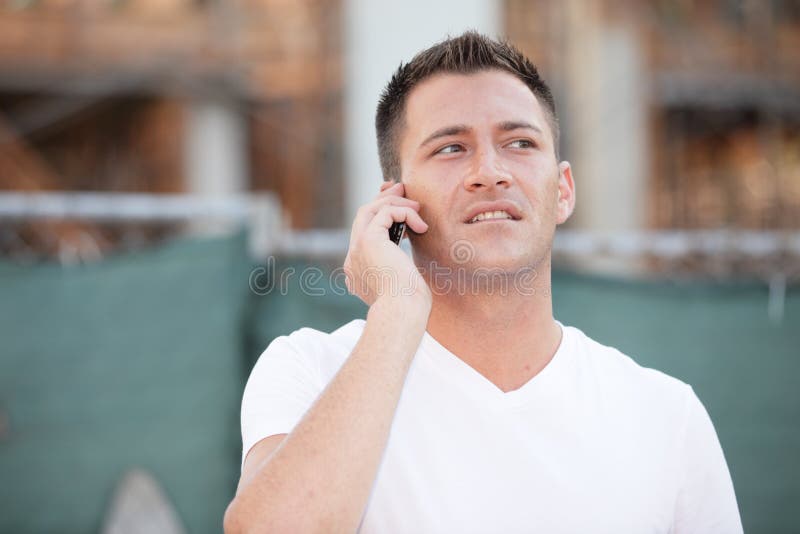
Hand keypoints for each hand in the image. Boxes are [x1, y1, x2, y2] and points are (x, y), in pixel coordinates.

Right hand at [343, 182, 429, 305]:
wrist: (401, 314)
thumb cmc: (409, 308)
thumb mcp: (403, 286)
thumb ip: (399, 272)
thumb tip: (408, 265)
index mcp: (358, 270)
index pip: (364, 234)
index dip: (380, 217)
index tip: (400, 209)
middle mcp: (353, 258)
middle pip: (362, 217)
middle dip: (383, 200)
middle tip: (402, 189)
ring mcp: (357, 249)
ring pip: (369, 210)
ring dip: (394, 202)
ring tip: (417, 205)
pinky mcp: (368, 242)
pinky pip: (385, 212)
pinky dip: (404, 213)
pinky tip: (421, 226)